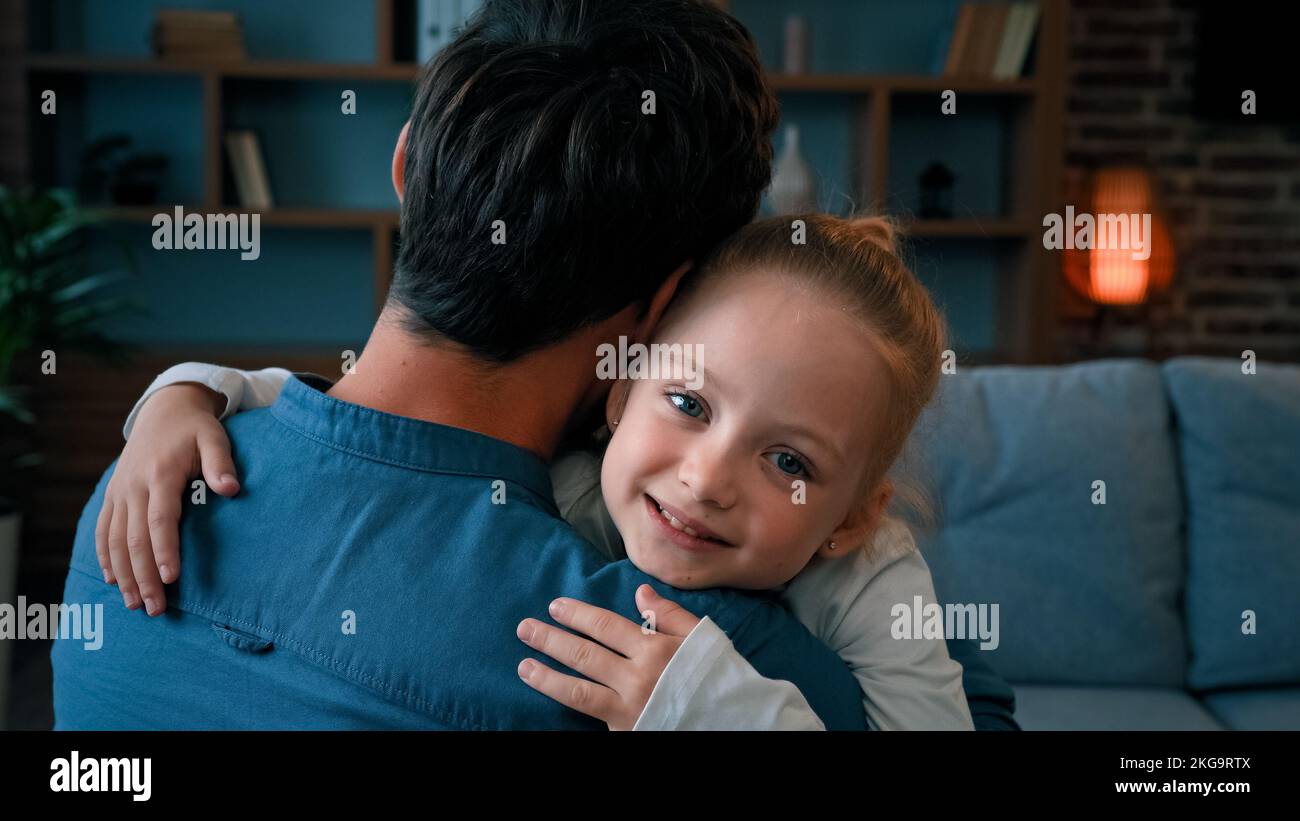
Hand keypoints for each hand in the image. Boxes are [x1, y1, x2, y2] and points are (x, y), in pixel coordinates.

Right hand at [95, 382, 239, 615]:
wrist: (164, 410)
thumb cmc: (196, 429)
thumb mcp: (214, 437)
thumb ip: (221, 463)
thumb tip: (232, 489)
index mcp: (160, 474)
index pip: (160, 519)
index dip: (164, 550)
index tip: (170, 579)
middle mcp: (133, 486)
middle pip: (135, 538)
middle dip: (143, 576)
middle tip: (155, 608)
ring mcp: (119, 492)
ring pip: (115, 540)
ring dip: (123, 574)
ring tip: (135, 604)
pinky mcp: (112, 495)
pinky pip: (104, 530)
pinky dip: (105, 557)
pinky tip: (113, 581)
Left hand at [515, 584, 701, 729]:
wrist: (733, 723)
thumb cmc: (718, 677)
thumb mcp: (701, 638)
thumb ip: (669, 615)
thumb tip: (640, 593)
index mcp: (655, 649)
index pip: (605, 626)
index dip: (577, 615)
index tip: (555, 606)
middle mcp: (637, 677)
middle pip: (584, 654)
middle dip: (551, 640)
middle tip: (525, 629)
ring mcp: (628, 708)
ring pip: (578, 690)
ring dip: (547, 676)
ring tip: (524, 666)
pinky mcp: (625, 731)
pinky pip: (591, 715)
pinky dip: (568, 704)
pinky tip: (553, 696)